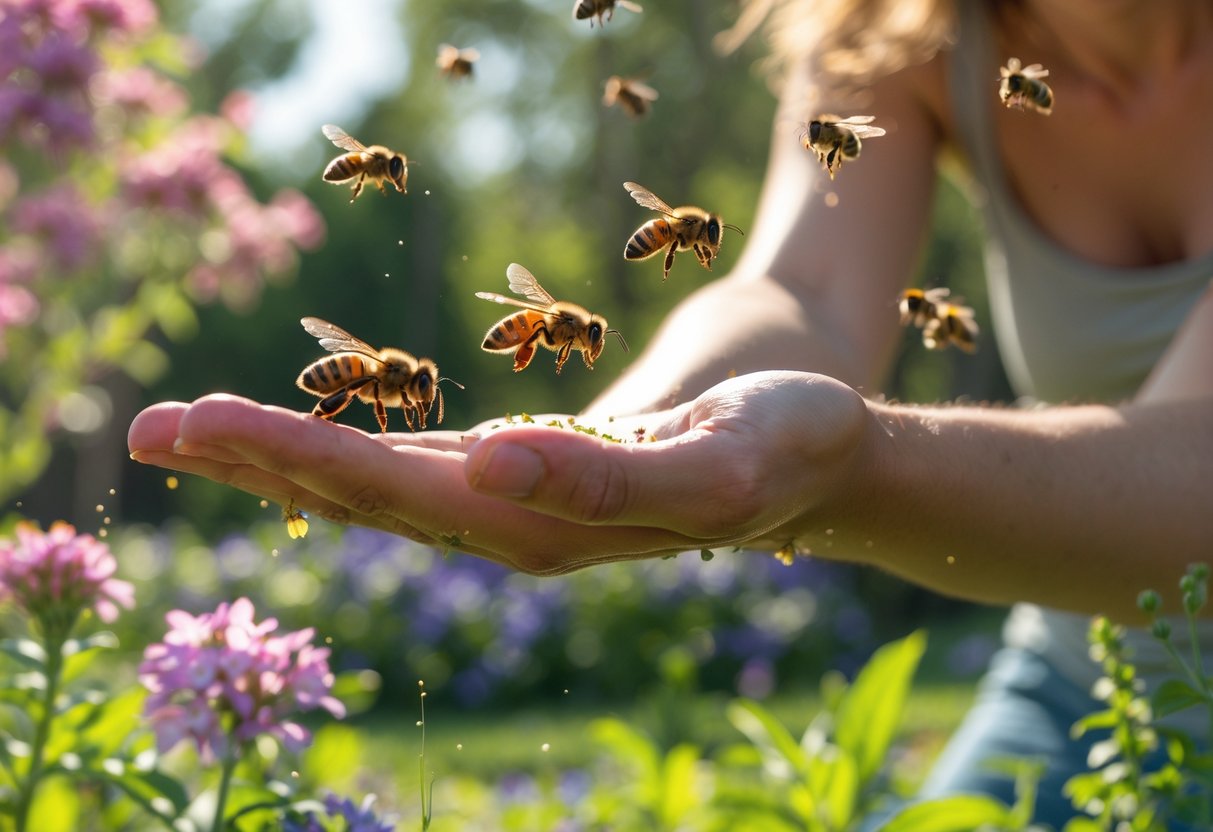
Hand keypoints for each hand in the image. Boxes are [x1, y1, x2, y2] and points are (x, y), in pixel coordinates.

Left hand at [127, 371, 871, 573]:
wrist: (811, 456)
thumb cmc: (784, 446)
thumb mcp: (716, 461)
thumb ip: (604, 478)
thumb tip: (488, 465)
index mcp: (548, 531)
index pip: (400, 495)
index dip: (302, 459)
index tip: (207, 423)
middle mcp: (513, 530)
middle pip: (362, 496)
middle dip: (257, 460)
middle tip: (150, 427)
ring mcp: (512, 508)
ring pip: (375, 485)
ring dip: (278, 458)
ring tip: (185, 430)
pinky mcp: (519, 477)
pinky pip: (411, 468)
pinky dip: (339, 451)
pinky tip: (288, 446)